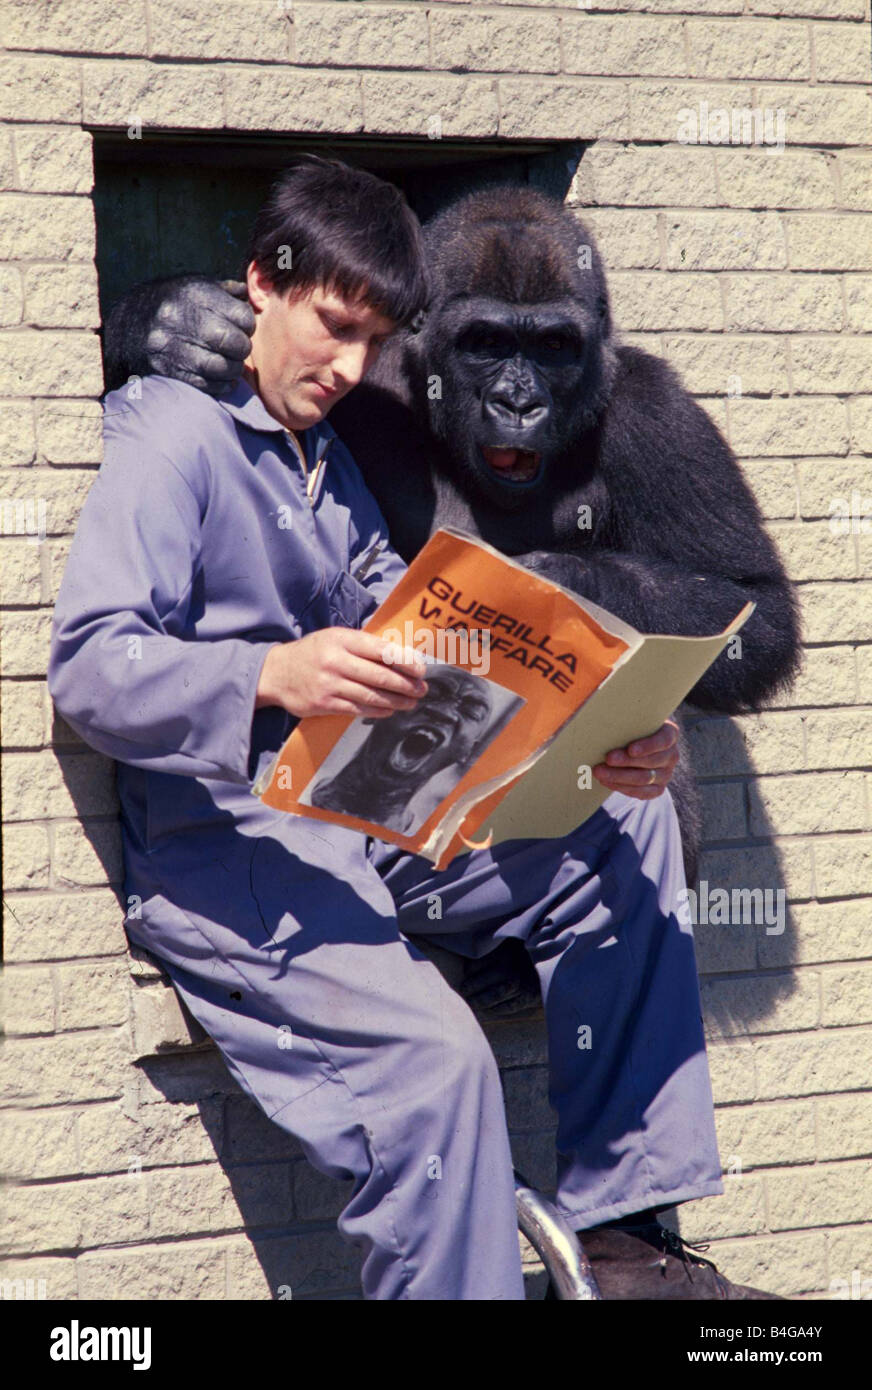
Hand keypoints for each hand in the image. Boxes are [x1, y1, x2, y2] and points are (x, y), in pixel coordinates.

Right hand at [146, 278, 254, 394]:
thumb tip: (247, 296)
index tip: (244, 328)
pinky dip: (219, 385)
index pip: (241, 315)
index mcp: (193, 293)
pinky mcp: (164, 367)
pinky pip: (203, 383)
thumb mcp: (195, 286)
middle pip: (232, 342)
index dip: (248, 325)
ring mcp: (169, 344)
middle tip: (239, 350)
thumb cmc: (173, 303)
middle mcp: (180, 316)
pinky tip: (222, 380)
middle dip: (242, 349)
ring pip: (219, 366)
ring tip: (232, 366)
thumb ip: (225, 290)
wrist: (128, 323)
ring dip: (233, 370)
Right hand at [255, 629, 428, 719]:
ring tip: (411, 702)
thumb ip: (363, 645)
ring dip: (396, 701)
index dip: (405, 661)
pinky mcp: (324, 704)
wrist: (275, 673)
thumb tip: (400, 656)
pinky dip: (377, 710)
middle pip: (379, 676)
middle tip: (422, 690)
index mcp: (341, 639)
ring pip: (371, 695)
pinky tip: (389, 710)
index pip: (381, 650)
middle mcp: (335, 661)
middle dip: (406, 685)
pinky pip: (357, 709)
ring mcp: (329, 684)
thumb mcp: (334, 638)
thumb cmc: (313, 653)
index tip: (421, 670)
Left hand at [592, 718, 679, 799]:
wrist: (634, 744)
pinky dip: (621, 787)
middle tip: (607, 758)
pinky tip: (606, 781)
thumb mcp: (633, 718)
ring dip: (619, 776)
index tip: (630, 749)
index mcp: (670, 734)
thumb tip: (603, 710)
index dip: (648, 746)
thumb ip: (625, 715)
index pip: (663, 740)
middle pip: (651, 761)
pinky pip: (641, 793)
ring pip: (644, 779)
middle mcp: (672, 755)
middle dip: (627, 761)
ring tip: (599, 771)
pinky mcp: (658, 789)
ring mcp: (666, 774)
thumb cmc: (631, 727)